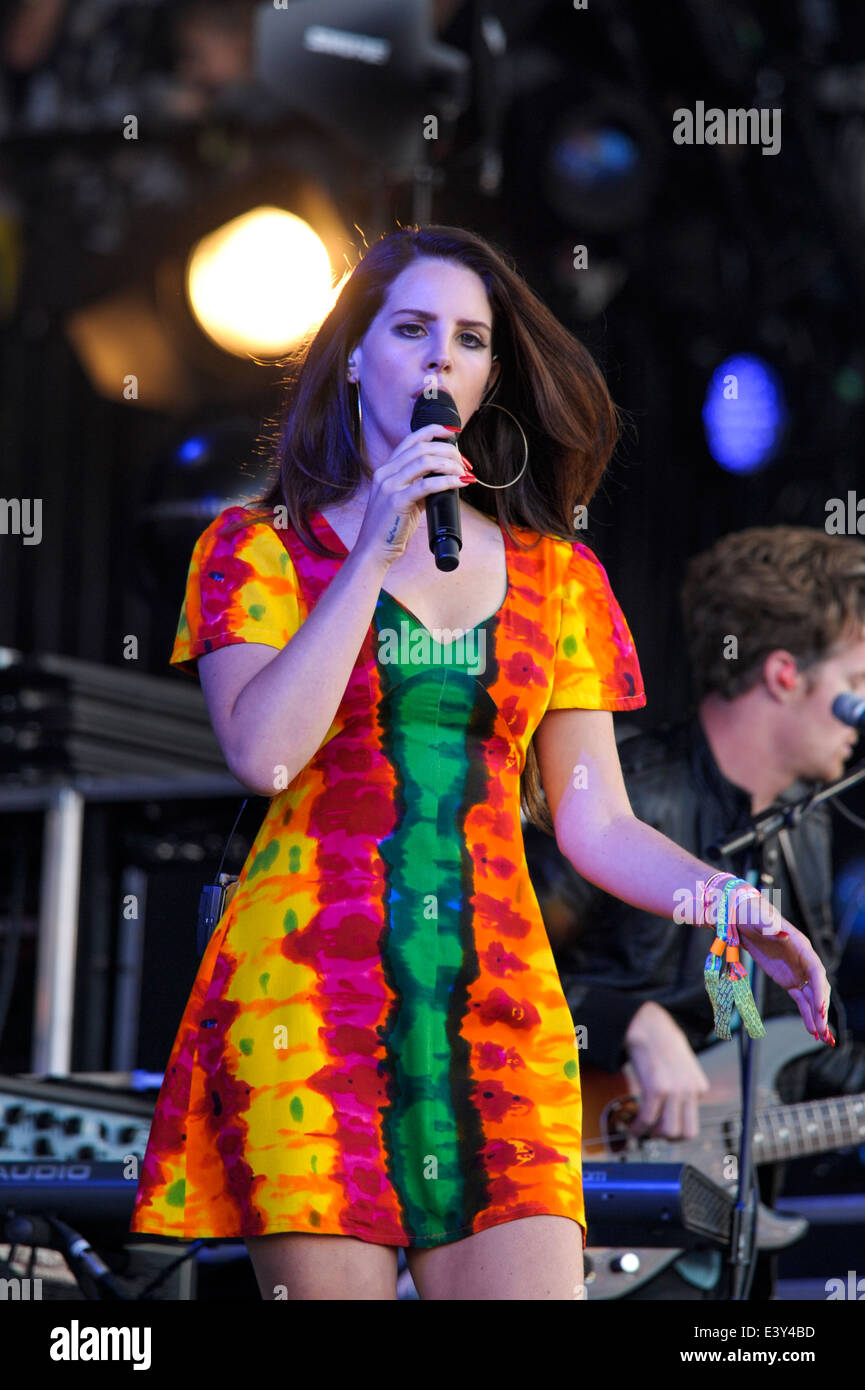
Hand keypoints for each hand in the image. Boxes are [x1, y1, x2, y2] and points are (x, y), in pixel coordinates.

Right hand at [354, 423, 471, 567]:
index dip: (433, 431)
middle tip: (464, 463)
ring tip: (464, 472)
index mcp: (386, 470)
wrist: (373, 550)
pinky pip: (427, 485)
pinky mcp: (397, 501)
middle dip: (448, 451)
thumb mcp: (403, 500)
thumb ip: (419, 486)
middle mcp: (385, 473)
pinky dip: (448, 481)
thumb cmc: (390, 528)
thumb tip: (444, 478)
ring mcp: (389, 486)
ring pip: (425, 461)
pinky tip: (460, 483)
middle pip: (422, 448)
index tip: (452, 433)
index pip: (410, 440)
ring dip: (450, 464)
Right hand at [624, 1001, 710, 1140]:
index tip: (660, 1126)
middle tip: (652, 1134)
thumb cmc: (661, 1042)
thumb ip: (682, 1087)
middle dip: (667, 1139)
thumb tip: (673, 1109)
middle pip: (686, 1134)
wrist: (648, 1024)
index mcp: (700, 1087)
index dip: (674, 1127)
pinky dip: (638, 1128)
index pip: (693, 1122)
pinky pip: (648, 1120)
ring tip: (640, 1130)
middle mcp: (691, 1091)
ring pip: (668, 1132)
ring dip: (652, 1136)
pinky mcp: (657, 1089)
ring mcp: (675, 1091)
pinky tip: (631, 1127)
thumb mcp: (682, 1066)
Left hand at [736, 913, 832, 1041]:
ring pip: (812, 998)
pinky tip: (812, 1031)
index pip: (816, 971)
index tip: (820, 1009)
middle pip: (818, 988)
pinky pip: (801, 1000)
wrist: (742, 917)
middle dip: (821, 1010)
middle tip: (822, 1031)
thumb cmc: (752, 914)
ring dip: (817, 1018)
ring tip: (823, 1038)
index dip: (820, 990)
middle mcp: (804, 961)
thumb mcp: (759, 918)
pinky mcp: (788, 980)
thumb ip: (770, 926)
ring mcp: (797, 972)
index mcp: (801, 945)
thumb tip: (781, 933)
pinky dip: (807, 1015)